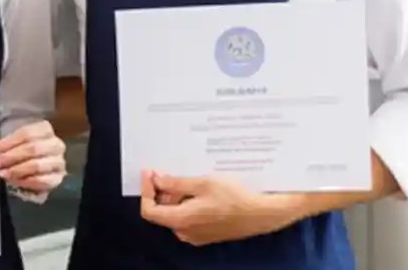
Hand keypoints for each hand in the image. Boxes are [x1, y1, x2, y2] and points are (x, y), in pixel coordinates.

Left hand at [0, 121, 65, 192]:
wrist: (41, 165)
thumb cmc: (26, 150)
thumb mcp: (18, 142)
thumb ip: (8, 145)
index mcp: (45, 129)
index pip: (26, 134)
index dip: (8, 143)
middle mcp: (55, 144)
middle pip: (32, 148)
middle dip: (10, 157)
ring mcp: (58, 161)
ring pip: (37, 165)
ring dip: (16, 170)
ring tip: (3, 173)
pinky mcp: (58, 178)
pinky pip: (42, 180)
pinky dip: (25, 181)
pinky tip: (15, 180)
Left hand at [139, 170, 298, 245]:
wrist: (260, 213)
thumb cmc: (234, 198)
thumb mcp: (201, 183)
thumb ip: (175, 183)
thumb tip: (157, 180)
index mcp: (181, 221)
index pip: (149, 210)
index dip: (146, 190)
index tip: (150, 173)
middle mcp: (186, 232)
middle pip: (163, 211)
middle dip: (163, 191)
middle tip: (169, 172)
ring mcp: (196, 235)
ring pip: (176, 213)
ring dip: (176, 196)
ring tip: (188, 178)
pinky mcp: (206, 233)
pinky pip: (188, 218)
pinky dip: (187, 203)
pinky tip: (198, 189)